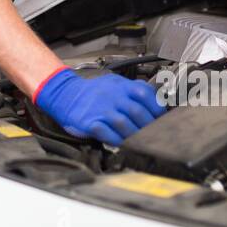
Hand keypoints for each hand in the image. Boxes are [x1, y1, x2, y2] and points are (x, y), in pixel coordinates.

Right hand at [34, 68, 165, 145]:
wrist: (65, 95)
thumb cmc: (93, 93)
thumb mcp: (114, 83)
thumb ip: (134, 90)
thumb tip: (157, 101)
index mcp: (121, 85)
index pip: (145, 94)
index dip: (156, 108)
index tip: (161, 119)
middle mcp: (112, 96)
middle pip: (137, 111)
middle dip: (148, 126)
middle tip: (154, 135)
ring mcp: (100, 109)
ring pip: (123, 123)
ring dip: (134, 135)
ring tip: (140, 141)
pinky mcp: (89, 122)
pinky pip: (106, 132)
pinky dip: (116, 140)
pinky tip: (122, 143)